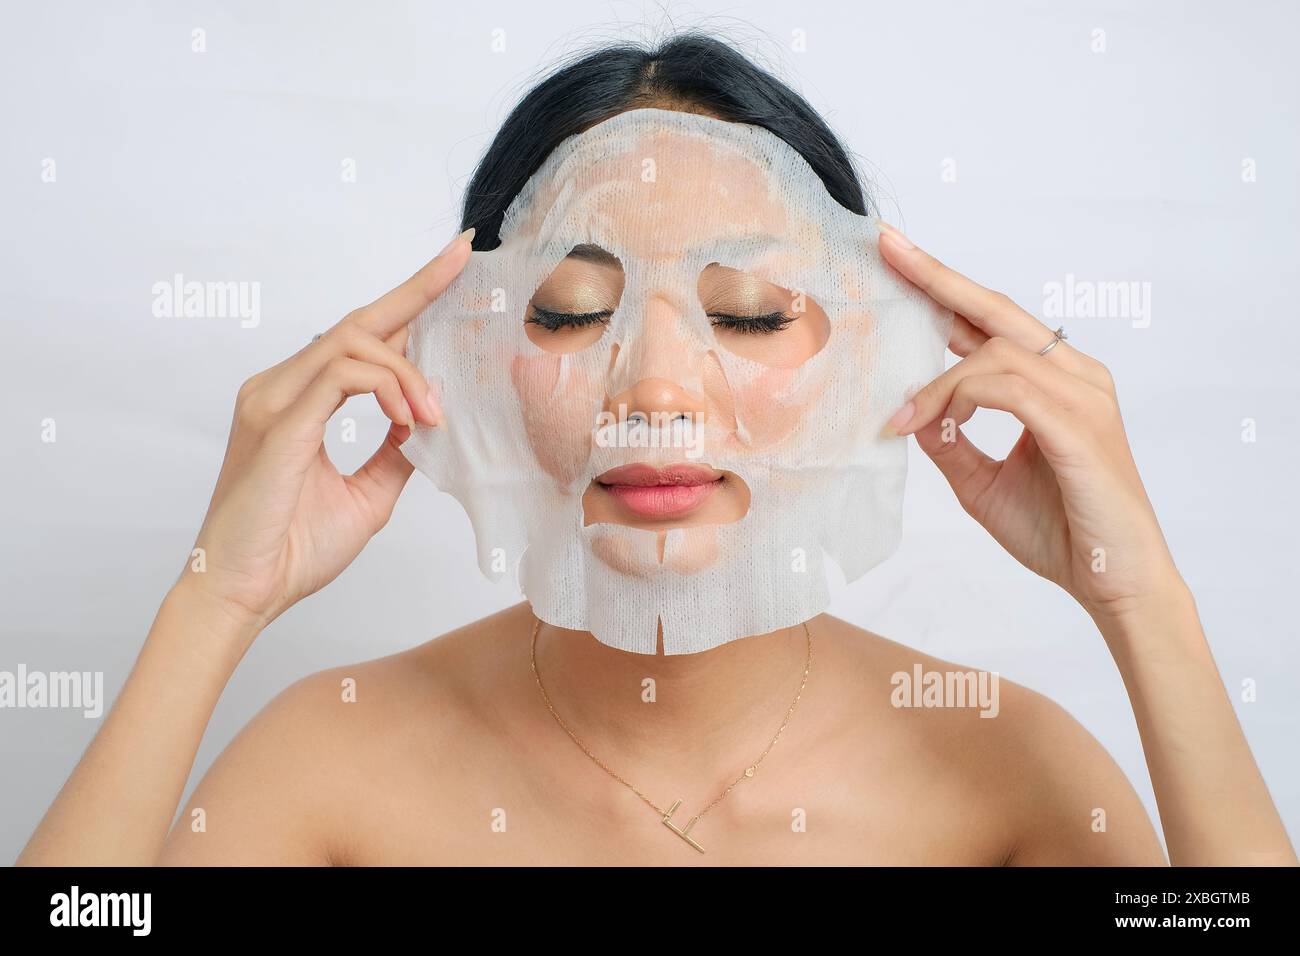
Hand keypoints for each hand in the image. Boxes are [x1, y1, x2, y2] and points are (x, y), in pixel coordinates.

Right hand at [175, 229, 473, 634]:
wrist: (245, 594)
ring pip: (354, 342)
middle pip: (358, 320)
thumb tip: (426, 422)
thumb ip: (393, 451)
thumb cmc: (291, 549)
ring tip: (434, 415)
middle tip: (463, 257)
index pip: (360, 336)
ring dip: (409, 372)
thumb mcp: (368, 494)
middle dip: (417, 288)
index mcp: (297, 400)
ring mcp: (273, 400)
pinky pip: (341, 375)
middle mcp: (280, 388)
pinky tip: (409, 418)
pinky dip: (386, 388)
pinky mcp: (279, 422)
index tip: (452, 267)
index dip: (409, 300)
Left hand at [877, 221, 1184, 622]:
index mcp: (1058, 382)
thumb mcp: (981, 483)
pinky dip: (958, 398)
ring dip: (936, 383)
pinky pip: (1007, 388)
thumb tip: (908, 412)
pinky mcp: (1079, 424)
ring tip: (901, 420)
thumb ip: (950, 442)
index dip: (944, 290)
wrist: (1113, 583)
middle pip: (997, 309)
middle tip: (888, 245)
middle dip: (938, 276)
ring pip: (994, 353)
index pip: (992, 323)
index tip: (898, 258)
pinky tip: (930, 422)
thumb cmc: (1062, 532)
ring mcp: (1083, 394)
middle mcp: (1075, 375)